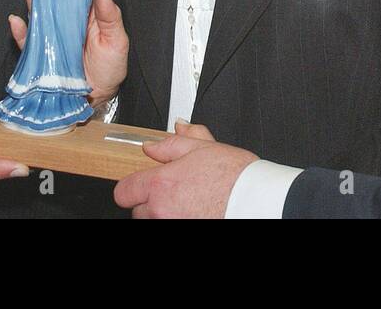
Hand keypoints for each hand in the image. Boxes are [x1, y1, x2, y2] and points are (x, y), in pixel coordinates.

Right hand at [9, 0, 128, 104]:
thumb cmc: (110, 68)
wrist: (97, 98)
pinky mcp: (41, 55)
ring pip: (38, 17)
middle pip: (52, 2)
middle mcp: (67, 24)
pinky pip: (27, 41)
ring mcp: (53, 39)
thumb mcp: (117, 40)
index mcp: (86, 16)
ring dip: (31, 3)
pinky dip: (20, 32)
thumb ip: (110, 16)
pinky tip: (16, 22)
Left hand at [113, 121, 256, 217]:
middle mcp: (162, 211)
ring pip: (154, 222)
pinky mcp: (184, 235)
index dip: (132, 186)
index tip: (140, 183)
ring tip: (188, 202)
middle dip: (150, 202)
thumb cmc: (235, 176)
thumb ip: (170, 145)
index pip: (123, 192)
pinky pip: (171, 227)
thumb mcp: (201, 148)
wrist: (257, 200)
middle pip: (137, 211)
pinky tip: (195, 211)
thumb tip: (152, 145)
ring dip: (164, 214)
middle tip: (173, 191)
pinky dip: (179, 220)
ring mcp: (173, 226)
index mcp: (161, 184)